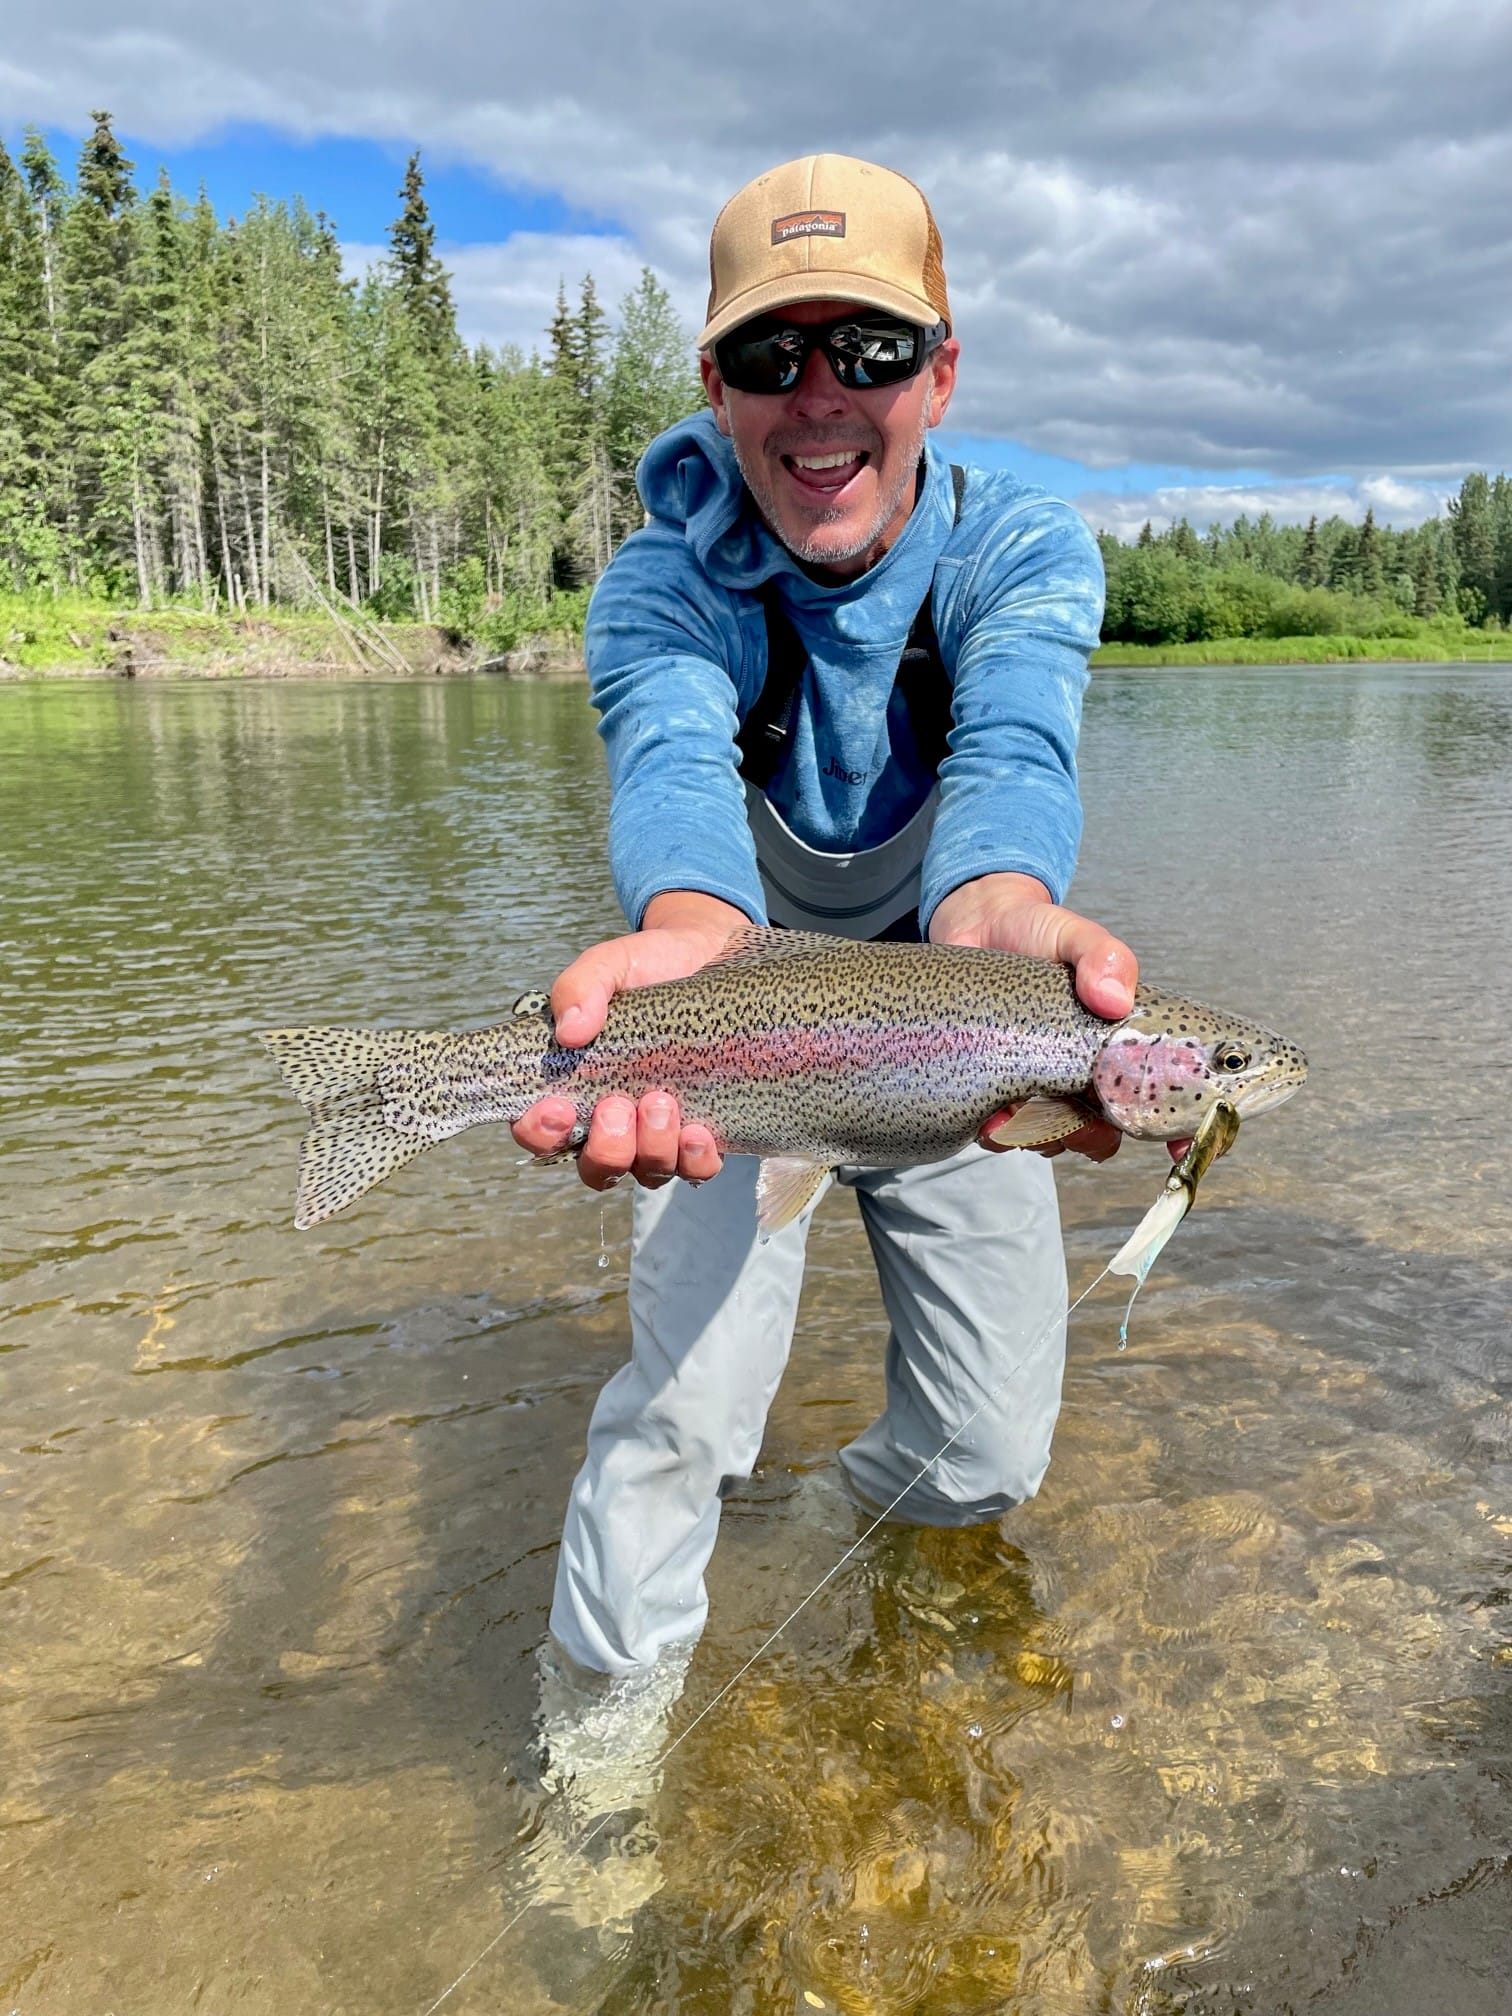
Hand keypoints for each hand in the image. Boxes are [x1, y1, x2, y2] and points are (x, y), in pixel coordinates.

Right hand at [510, 892, 747, 1190]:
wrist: (711, 955)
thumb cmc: (648, 967)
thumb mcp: (609, 966)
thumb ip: (580, 987)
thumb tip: (568, 1031)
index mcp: (575, 1087)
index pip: (541, 1133)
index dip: (540, 1133)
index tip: (558, 1108)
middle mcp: (613, 1122)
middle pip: (595, 1167)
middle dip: (605, 1147)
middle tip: (617, 1105)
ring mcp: (658, 1133)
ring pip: (645, 1172)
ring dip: (651, 1149)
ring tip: (662, 1101)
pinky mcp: (701, 1132)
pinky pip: (695, 1169)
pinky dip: (694, 1160)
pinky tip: (699, 1133)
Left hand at [929, 871, 1156, 1162]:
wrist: (976, 926)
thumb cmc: (1037, 932)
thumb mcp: (1077, 935)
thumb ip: (1103, 957)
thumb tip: (1114, 1000)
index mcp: (1118, 1045)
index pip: (1161, 1095)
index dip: (1177, 1130)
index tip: (1180, 1148)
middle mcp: (1084, 1073)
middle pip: (1107, 1132)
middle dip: (1095, 1137)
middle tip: (1079, 1119)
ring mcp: (1041, 1085)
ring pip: (1056, 1138)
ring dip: (1044, 1136)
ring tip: (1023, 1109)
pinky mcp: (997, 1090)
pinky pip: (1006, 1133)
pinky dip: (1001, 1133)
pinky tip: (992, 1115)